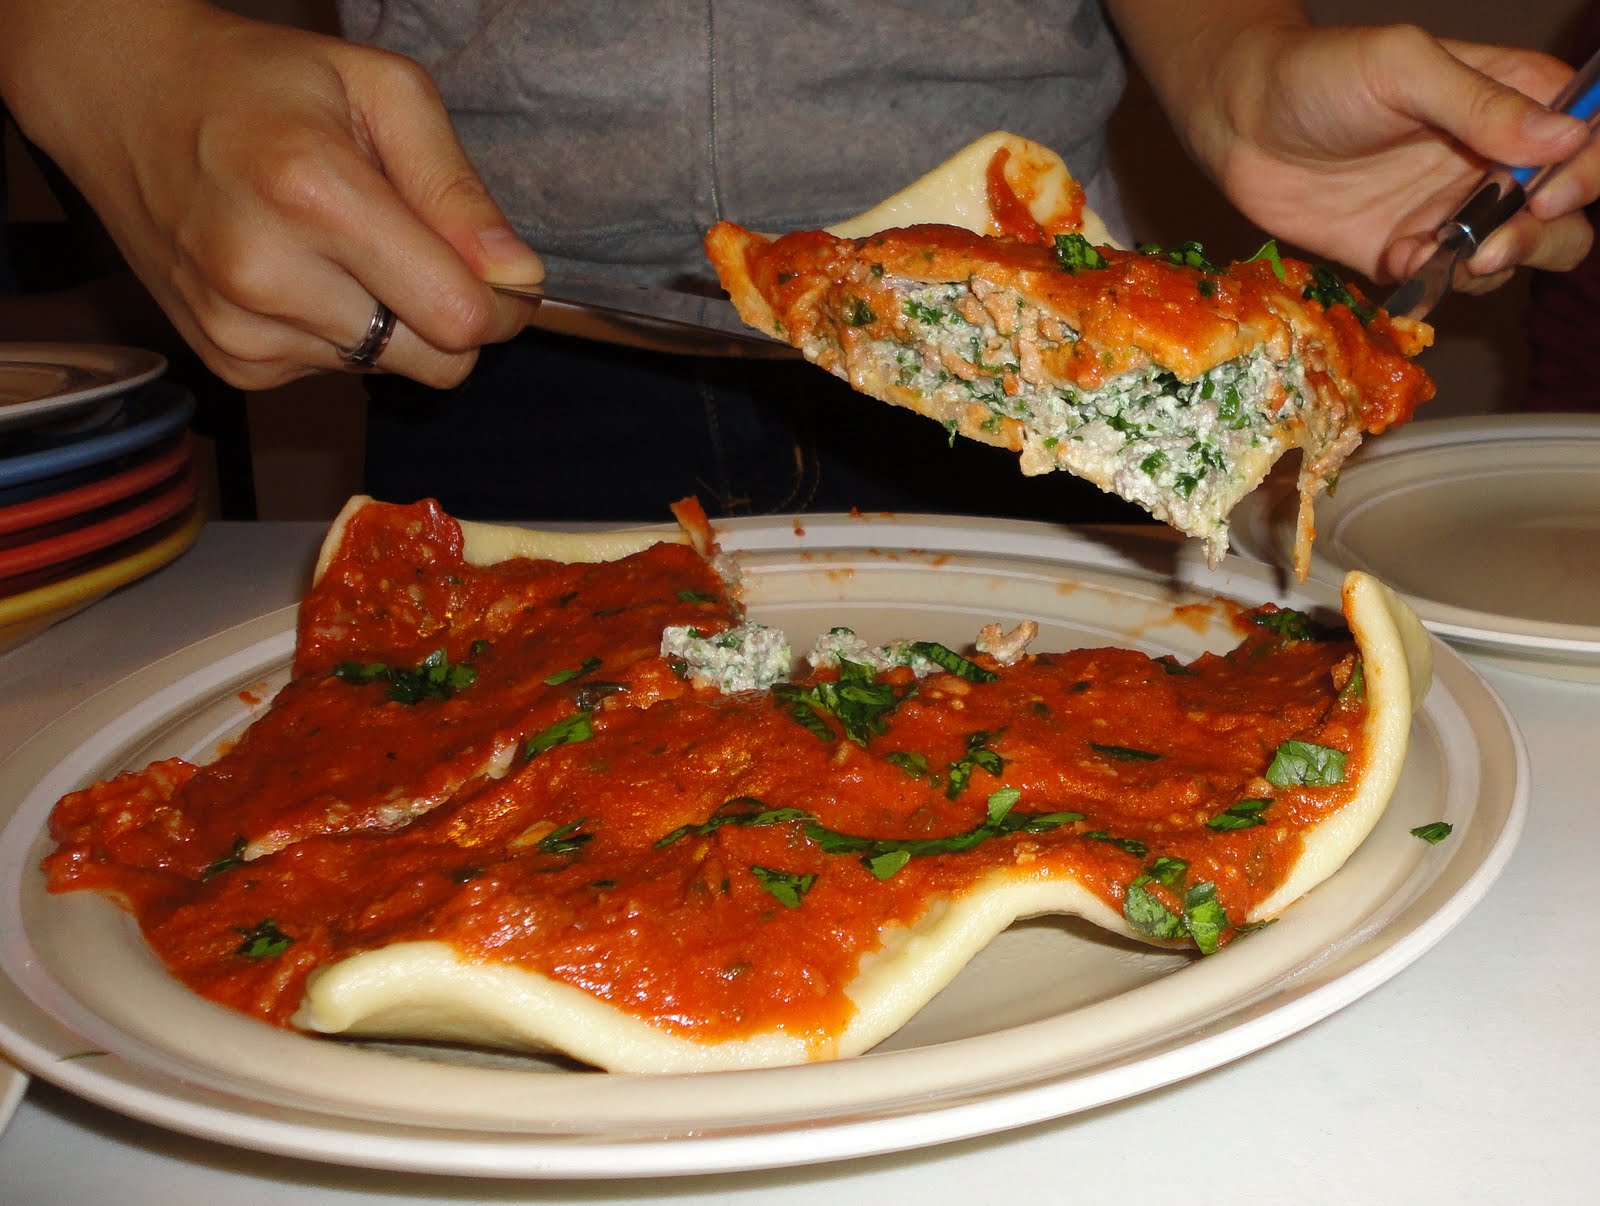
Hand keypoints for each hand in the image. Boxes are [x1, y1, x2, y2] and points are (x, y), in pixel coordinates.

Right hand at [0, 1, 542, 387]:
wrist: (126, 100)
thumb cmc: (264, 85)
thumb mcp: (382, 91)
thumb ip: (458, 189)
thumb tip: (519, 277)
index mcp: (312, 195)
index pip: (458, 317)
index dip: (502, 305)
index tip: (499, 274)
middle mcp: (267, 276)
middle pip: (437, 363)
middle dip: (456, 319)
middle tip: (429, 254)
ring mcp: (240, 329)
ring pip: (391, 370)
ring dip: (395, 323)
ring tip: (344, 247)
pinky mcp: (231, 363)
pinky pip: (339, 375)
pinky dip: (344, 333)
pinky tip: (306, 273)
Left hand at [1189, 23, 1598, 290]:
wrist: (1239, 121)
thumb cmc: (1320, 73)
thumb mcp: (1402, 68)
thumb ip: (1479, 103)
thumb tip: (1565, 137)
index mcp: (1511, 99)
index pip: (1587, 138)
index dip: (1586, 172)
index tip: (1547, 193)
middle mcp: (1492, 158)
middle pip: (1563, 211)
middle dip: (1542, 236)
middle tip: (1488, 246)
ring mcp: (1449, 209)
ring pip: (1514, 254)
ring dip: (1495, 267)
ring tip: (1448, 258)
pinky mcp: (1404, 251)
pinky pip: (1444, 284)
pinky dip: (1435, 286)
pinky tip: (1398, 263)